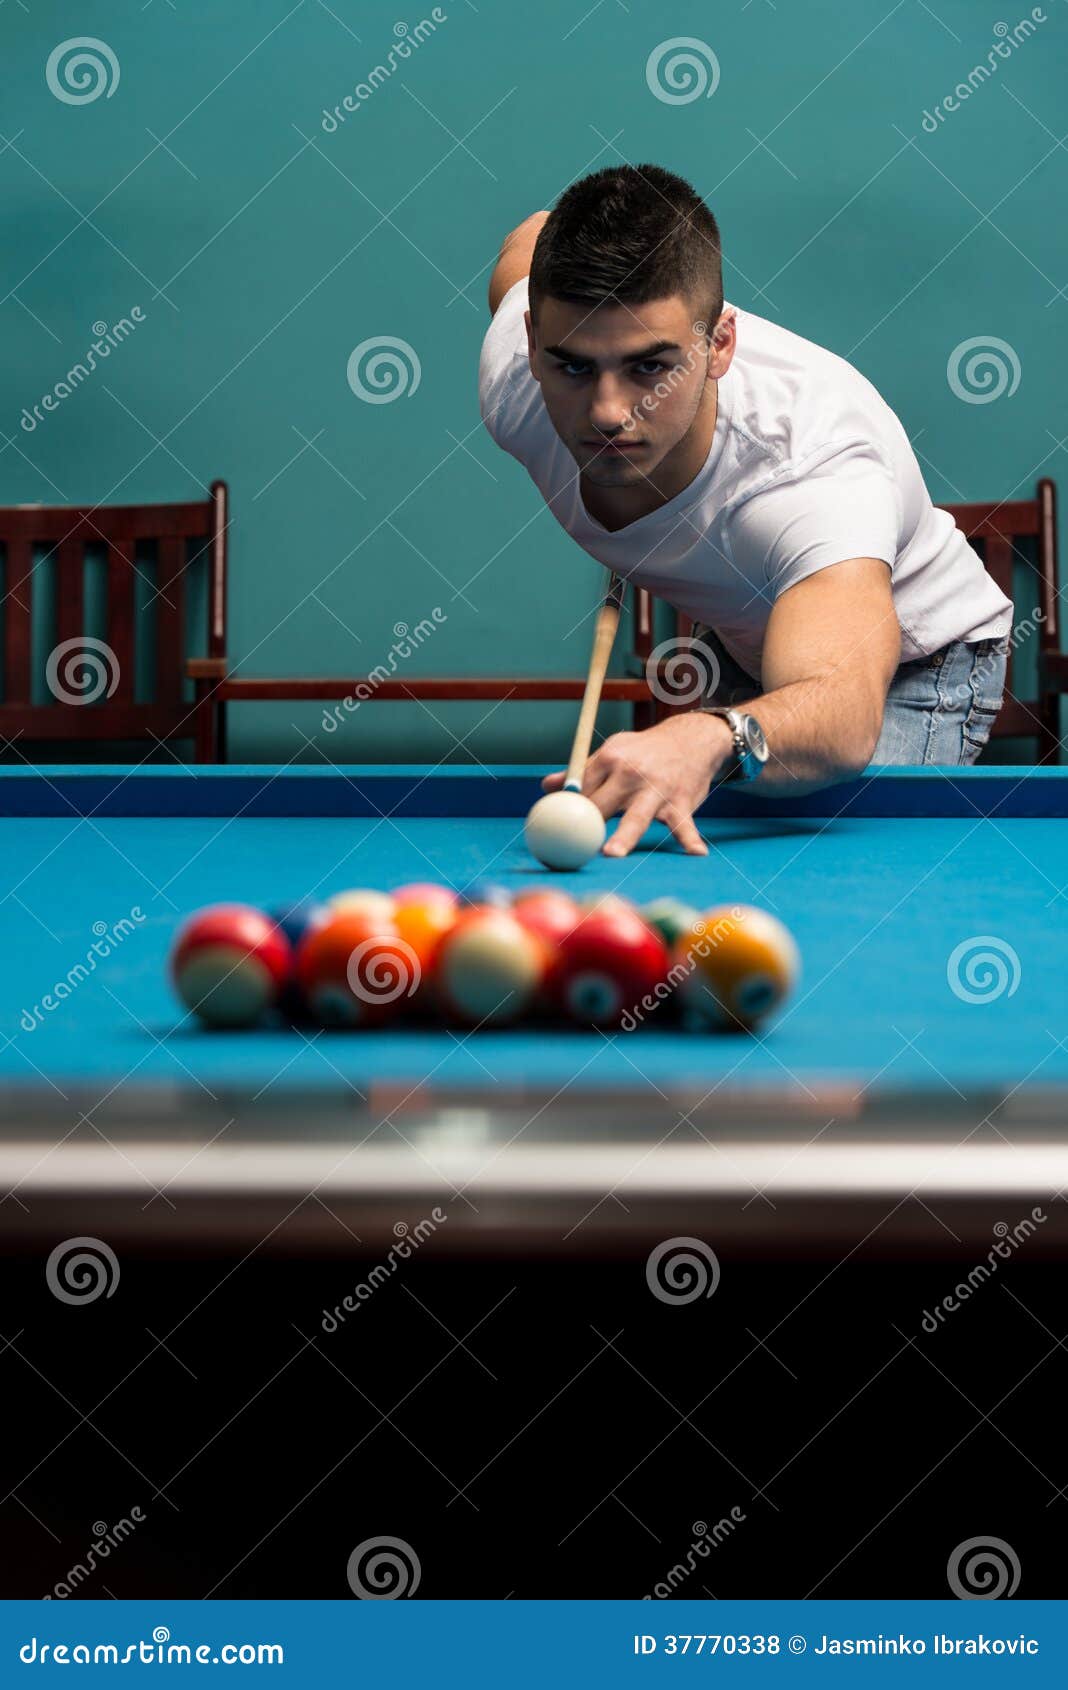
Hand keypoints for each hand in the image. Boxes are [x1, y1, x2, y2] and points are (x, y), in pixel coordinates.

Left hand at [541, 712, 733, 858]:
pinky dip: (690, 839)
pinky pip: (684, 825)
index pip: (582, 788)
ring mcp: (657, 789)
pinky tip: (696, 853)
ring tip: (612, 853)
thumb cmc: (644, 752)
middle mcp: (631, 773)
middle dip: (586, 826)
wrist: (691, 739)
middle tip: (572, 848)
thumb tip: (547, 787)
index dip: (569, 811)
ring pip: (636, 817)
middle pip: (601, 806)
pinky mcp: (681, 802)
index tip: (558, 829)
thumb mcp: (613, 751)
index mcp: (610, 758)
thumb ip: (582, 772)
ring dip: (624, 836)